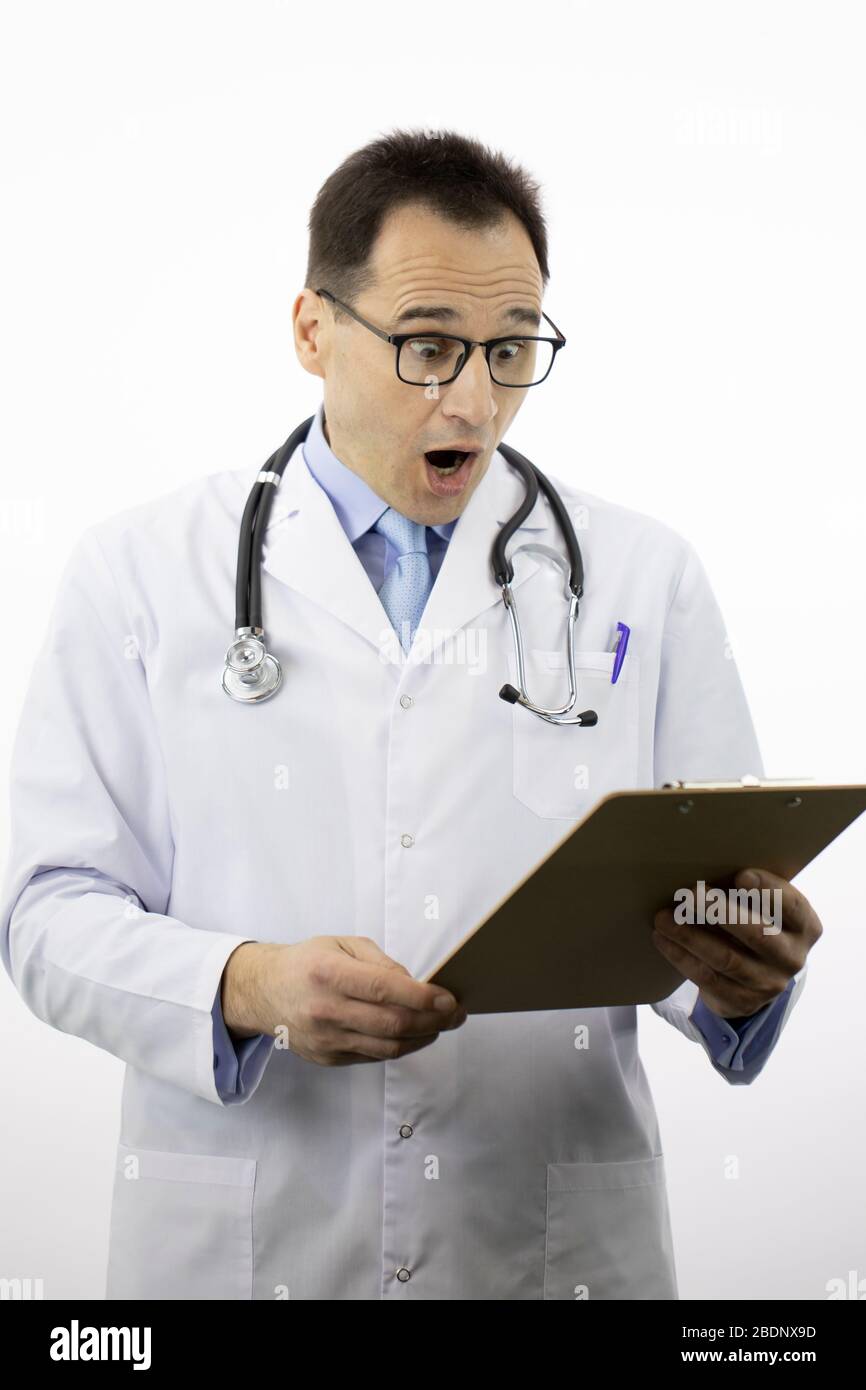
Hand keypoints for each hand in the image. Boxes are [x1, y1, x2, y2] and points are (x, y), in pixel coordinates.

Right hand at [221, 936, 466, 1065]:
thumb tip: (417, 986)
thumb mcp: (343, 945)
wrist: (264, 992)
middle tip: (456, 1014)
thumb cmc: (308, 962)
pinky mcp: (328, 1058)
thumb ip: (381, 964)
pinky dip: (400, 1046)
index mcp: (328, 973)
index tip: (449, 999)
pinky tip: (415, 1034)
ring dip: (423, 1038)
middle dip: (433, 1020)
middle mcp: (325, 1010)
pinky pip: (374, 1057)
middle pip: (392, 1024)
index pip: (385, 990)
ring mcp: (326, 1039)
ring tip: (441, 1025)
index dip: (423, 997)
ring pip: (388, 1048)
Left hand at [651, 868, 822, 1019]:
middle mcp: (792, 958)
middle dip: (718, 911)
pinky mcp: (742, 1002)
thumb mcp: (764, 907)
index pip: (793, 907)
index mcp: (806, 927)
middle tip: (688, 894)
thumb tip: (706, 864)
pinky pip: (707, 978)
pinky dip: (681, 956)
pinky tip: (663, 939)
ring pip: (726, 958)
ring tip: (663, 918)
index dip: (768, 890)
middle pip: (756, 934)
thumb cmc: (755, 922)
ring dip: (690, 935)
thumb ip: (749, 890)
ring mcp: (769, 985)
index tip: (740, 875)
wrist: (756, 975)